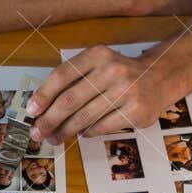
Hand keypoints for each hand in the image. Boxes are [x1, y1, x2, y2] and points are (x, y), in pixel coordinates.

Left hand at [27, 44, 191, 145]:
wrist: (160, 77)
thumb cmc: (120, 73)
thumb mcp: (98, 64)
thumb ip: (73, 79)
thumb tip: (41, 105)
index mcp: (98, 55)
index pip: (62, 75)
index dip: (43, 95)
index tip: (31, 111)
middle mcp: (112, 70)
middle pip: (70, 100)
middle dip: (49, 120)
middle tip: (37, 133)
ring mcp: (126, 92)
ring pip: (84, 117)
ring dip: (64, 131)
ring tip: (55, 138)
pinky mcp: (135, 112)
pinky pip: (101, 127)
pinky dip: (86, 132)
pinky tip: (81, 133)